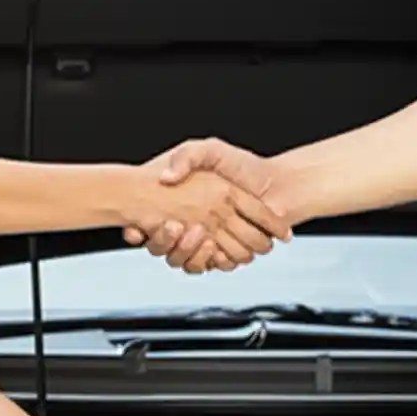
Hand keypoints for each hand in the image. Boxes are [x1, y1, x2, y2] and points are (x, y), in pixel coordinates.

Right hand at [125, 139, 292, 271]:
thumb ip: (187, 156)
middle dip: (163, 241)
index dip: (137, 229)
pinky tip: (214, 245)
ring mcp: (209, 240)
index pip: (147, 222)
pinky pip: (211, 265)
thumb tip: (165, 176)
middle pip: (163, 245)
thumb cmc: (245, 166)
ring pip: (185, 259)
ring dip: (187, 251)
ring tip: (198, 233)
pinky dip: (212, 259)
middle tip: (173, 226)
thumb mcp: (210, 150)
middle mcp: (193, 223)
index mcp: (183, 202)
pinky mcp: (225, 253)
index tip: (135, 230)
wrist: (281, 185)